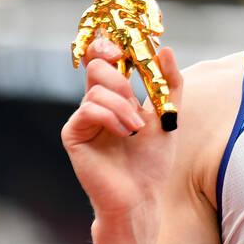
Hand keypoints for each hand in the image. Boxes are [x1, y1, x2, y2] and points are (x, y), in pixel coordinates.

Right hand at [61, 37, 184, 228]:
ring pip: (97, 88)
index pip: (106, 59)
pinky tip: (124, 133)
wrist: (141, 196)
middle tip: (135, 98)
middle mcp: (96, 103)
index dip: (112, 47)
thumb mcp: (169, 115)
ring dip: (123, 106)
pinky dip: (110, 117)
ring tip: (137, 129)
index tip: (127, 50)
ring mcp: (83, 118)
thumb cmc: (152, 161)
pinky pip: (88, 109)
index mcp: (115, 96)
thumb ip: (169, 83)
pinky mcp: (74, 134)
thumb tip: (167, 49)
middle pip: (97, 66)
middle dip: (121, 77)